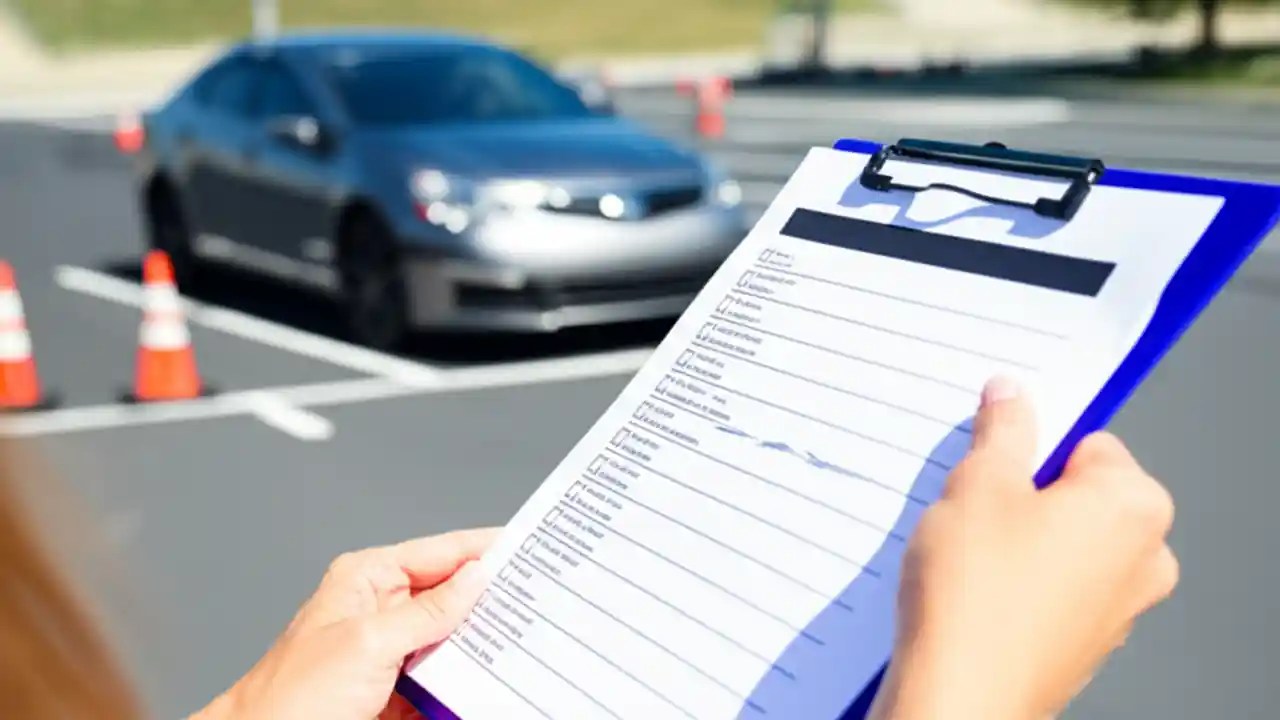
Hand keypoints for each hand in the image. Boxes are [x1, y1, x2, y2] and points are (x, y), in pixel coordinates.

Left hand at [194, 527, 498, 719]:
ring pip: (452, 643)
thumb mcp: (370, 643)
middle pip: (452, 597)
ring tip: (520, 649)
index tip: (528, 549)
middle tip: (536, 603)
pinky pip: (443, 683)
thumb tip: (475, 578)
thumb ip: (428, 610)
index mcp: (367, 580)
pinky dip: (464, 688)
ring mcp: (389, 654)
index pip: (441, 552)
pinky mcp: (395, 693)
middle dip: (490, 603)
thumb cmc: (291, 699)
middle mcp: (380, 611)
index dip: (485, 548)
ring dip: (481, 651)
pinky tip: (488, 687)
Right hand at [870, 377, 1178, 719]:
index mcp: (1134, 506)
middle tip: (968, 504)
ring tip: (964, 552)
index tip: (991, 457)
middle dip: (1021, 492)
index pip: (1087, 441)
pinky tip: (972, 590)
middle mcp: (1143, 558)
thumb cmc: (977, 596)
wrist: (959, 697)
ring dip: (1014, 537)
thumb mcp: (978, 484)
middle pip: (1076, 493)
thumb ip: (1002, 430)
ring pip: (1060, 542)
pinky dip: (1015, 580)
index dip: (1029, 445)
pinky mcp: (1082, 642)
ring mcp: (1117, 608)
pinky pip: (1050, 588)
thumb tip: (1011, 397)